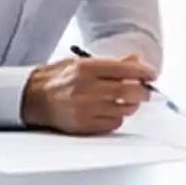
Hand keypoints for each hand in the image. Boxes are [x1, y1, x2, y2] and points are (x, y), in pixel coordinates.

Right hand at [21, 54, 156, 134]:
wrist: (33, 98)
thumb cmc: (58, 78)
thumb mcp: (82, 62)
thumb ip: (111, 63)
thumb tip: (136, 60)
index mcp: (86, 68)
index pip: (125, 70)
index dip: (144, 72)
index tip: (152, 74)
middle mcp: (86, 89)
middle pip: (129, 91)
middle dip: (143, 90)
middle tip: (145, 89)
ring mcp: (85, 109)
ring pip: (124, 109)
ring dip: (131, 104)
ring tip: (128, 99)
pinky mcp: (83, 125)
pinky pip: (113, 123)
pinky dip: (118, 116)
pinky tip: (113, 109)